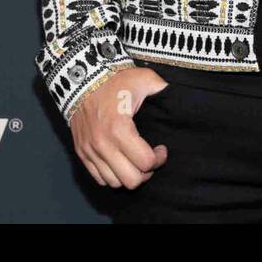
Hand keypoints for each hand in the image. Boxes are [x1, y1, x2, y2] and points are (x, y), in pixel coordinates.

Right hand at [68, 66, 169, 188]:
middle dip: (145, 172)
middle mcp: (102, 144)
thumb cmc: (116, 80)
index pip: (145, 162)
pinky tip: (120, 160)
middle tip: (149, 157)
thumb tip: (180, 100)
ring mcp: (90, 151)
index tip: (161, 148)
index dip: (159, 158)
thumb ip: (164, 89)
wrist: (82, 78)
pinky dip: (111, 174)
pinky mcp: (81, 153)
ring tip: (134, 159)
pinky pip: (99, 178)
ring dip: (128, 174)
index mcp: (119, 128)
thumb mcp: (144, 79)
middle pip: (131, 180)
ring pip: (114, 183)